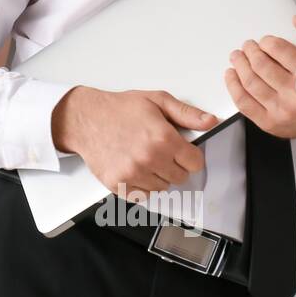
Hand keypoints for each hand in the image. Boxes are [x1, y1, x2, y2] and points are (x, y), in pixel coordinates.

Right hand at [52, 86, 218, 199]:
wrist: (85, 119)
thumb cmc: (119, 109)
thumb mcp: (156, 100)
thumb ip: (187, 113)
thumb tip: (210, 121)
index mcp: (163, 138)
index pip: (195, 163)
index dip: (189, 155)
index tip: (180, 150)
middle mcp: (150, 158)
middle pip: (180, 177)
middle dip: (173, 164)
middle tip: (158, 150)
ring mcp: (133, 174)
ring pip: (162, 188)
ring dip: (157, 175)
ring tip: (143, 157)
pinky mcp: (119, 185)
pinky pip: (143, 196)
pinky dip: (141, 185)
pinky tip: (133, 168)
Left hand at [226, 14, 295, 149]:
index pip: (280, 50)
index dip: (266, 42)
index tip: (264, 41)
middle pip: (261, 65)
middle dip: (249, 51)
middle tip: (247, 45)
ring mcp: (282, 111)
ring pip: (250, 82)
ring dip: (239, 65)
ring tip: (237, 56)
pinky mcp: (269, 123)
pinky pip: (243, 102)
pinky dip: (232, 85)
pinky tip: (231, 74)